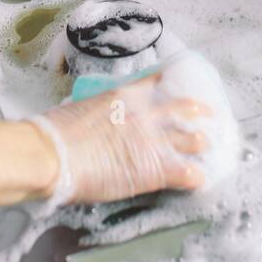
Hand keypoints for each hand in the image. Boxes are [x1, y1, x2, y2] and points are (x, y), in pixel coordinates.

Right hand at [29, 73, 209, 205]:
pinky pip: (186, 173)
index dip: (170, 83)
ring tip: (206, 146)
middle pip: (183, 109)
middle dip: (197, 112)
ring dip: (199, 143)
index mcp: (125, 96)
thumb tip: (95, 115)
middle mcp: (145, 114)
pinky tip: (199, 179)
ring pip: (191, 139)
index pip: (156, 82)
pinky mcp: (154, 170)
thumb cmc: (56, 132)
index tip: (177, 83)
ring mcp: (153, 142)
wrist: (52, 155)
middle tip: (208, 115)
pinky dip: (194, 177)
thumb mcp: (80, 108)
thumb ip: (98, 109)